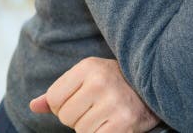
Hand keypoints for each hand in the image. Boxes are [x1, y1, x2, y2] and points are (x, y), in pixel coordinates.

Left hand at [30, 57, 159, 132]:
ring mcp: (113, 101)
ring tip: (109, 114)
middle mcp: (100, 81)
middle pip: (65, 116)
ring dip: (92, 128)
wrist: (158, 87)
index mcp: (89, 66)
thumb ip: (61, 91)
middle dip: (78, 118)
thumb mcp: (89, 78)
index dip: (64, 105)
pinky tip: (114, 124)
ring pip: (80, 129)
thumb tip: (34, 106)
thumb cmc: (119, 83)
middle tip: (99, 108)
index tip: (84, 100)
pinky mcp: (123, 122)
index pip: (54, 98)